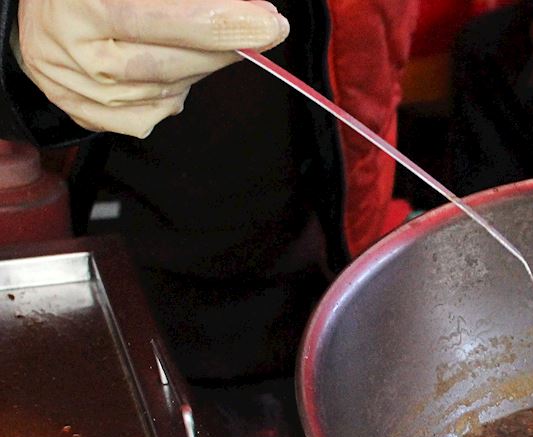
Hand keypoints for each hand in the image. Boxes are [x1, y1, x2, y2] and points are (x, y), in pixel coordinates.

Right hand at [15, 0, 289, 137]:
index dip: (218, 24)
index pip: (157, 17)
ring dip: (196, 72)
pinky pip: (143, 119)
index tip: (269, 25)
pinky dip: (168, 100)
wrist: (53, 1)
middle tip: (256, 32)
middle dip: (219, 50)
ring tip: (201, 46)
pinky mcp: (74, 105)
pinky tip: (169, 75)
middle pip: (163, 63)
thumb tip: (256, 15)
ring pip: (160, 94)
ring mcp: (66, 79)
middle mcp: (66, 41)